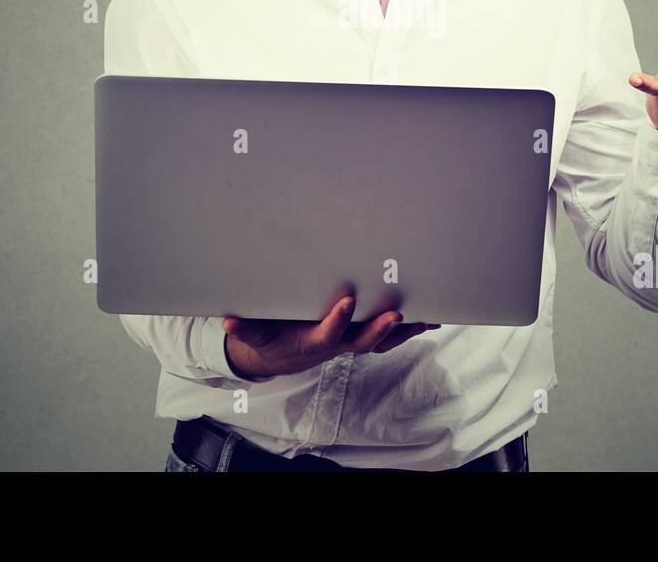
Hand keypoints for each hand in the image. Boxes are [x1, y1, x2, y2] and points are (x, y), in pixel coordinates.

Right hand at [222, 293, 439, 381]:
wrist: (281, 355)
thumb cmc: (270, 338)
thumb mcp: (254, 334)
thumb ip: (245, 329)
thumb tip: (227, 322)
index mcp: (312, 341)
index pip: (327, 333)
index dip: (336, 320)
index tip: (345, 302)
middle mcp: (336, 344)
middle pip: (362, 341)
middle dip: (379, 328)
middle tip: (396, 313)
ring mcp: (351, 342)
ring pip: (381, 340)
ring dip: (403, 330)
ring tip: (427, 317)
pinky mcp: (360, 336)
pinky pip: (389, 334)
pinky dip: (409, 327)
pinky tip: (431, 316)